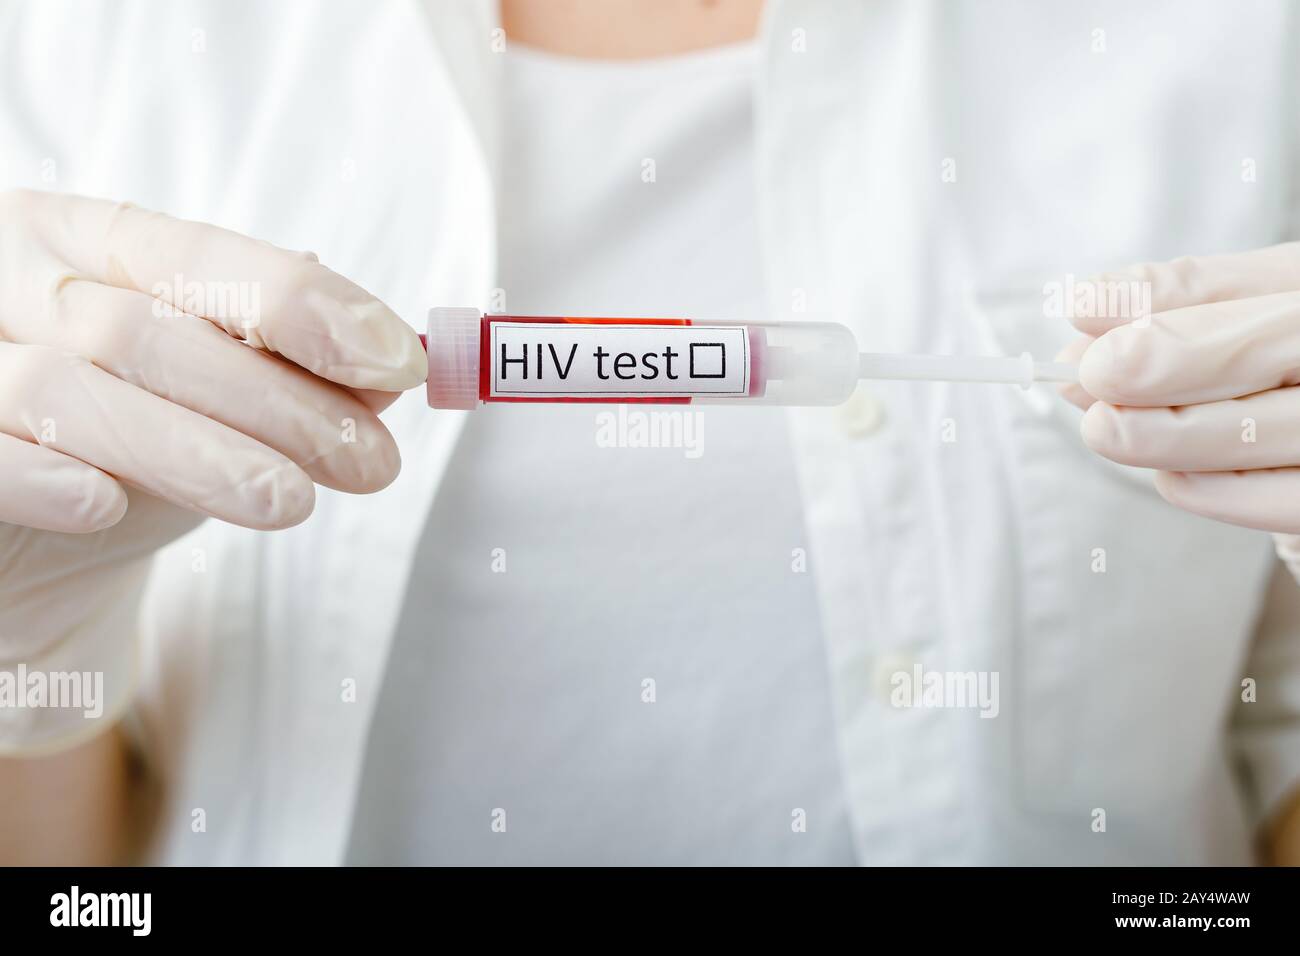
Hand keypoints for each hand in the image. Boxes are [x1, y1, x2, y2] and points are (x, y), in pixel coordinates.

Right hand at [0, 189, 425, 752]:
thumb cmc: (123, 452)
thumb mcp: (215, 406)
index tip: (397, 359)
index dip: (299, 302)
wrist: (19, 557)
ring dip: (197, 450)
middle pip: (144, 327)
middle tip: (369, 462)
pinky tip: (108, 506)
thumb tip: (391, 364)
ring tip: (291, 503)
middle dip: (275, 400)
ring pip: (68, 390)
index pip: (193, 252)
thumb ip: (290, 374)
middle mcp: (5, 280)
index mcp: (76, 242)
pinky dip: (45, 476)